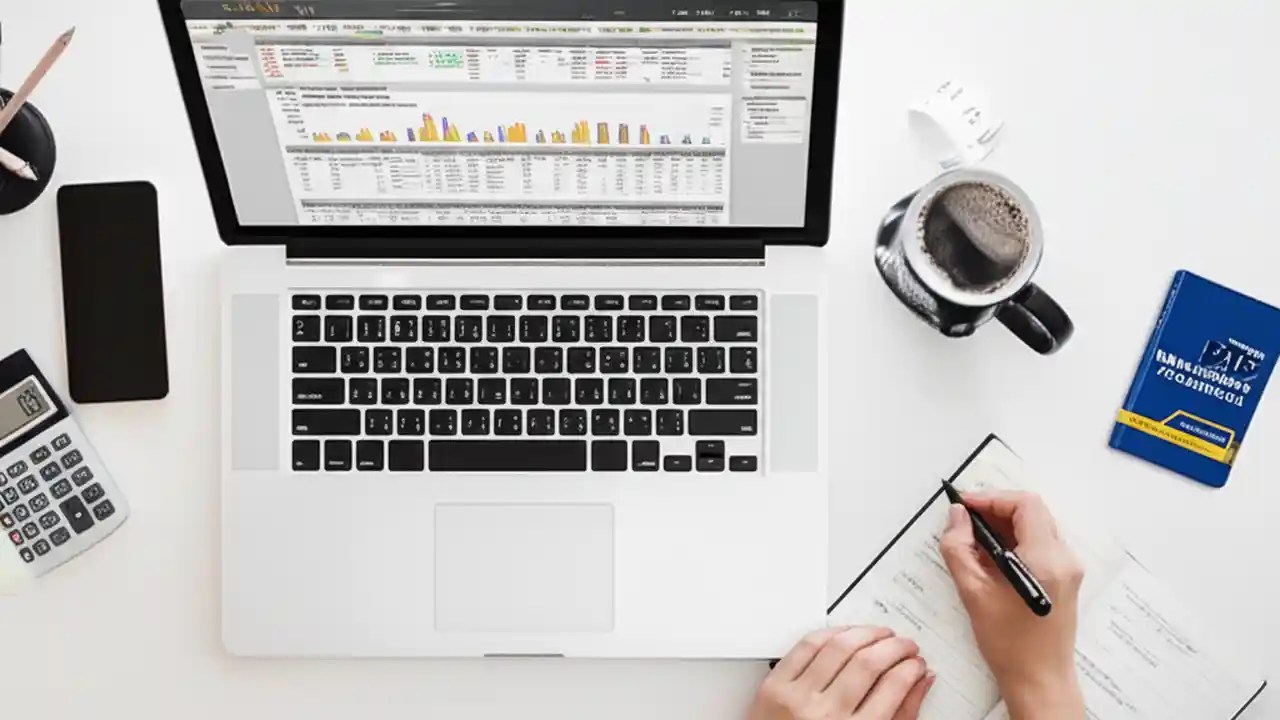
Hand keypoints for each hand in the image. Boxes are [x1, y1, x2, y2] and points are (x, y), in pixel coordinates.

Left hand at [748, 626, 934, 719]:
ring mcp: (797, 698)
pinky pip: (807, 645)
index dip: (911, 669)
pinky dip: (831, 633)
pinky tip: (846, 633)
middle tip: (905, 645)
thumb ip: (900, 715)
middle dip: (895, 647)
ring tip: (880, 634)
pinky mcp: (775, 685)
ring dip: (867, 633)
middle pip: (869, 664)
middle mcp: (826, 715)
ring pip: (839, 647)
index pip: (893, 687)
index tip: (917, 663)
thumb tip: (922, 680)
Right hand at [939, 492, 1085, 719]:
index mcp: (1046, 559)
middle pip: (1032, 512)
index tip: (964, 506)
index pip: (1024, 505)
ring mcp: (1068, 568)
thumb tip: (956, 516)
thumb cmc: (1009, 643)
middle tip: (964, 520)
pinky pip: (1039, 544)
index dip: (991, 498)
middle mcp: (1064, 558)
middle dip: (995, 509)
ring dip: (1004, 525)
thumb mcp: (973, 592)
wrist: (1040, 680)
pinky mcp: (1065, 578)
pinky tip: (990, 557)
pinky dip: (1014, 540)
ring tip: (973, 540)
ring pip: (1035, 526)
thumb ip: (959, 548)